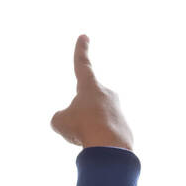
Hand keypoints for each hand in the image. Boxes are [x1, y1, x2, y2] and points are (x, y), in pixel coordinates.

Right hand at [51, 35, 133, 150]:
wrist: (109, 148)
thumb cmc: (82, 128)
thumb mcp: (60, 122)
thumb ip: (61, 118)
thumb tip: (68, 122)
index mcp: (90, 86)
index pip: (83, 64)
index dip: (81, 51)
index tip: (84, 37)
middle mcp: (107, 94)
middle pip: (87, 103)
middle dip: (80, 116)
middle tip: (77, 128)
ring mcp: (118, 110)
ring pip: (95, 122)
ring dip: (88, 131)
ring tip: (87, 140)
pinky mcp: (125, 128)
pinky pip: (105, 136)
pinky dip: (98, 142)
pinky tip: (99, 149)